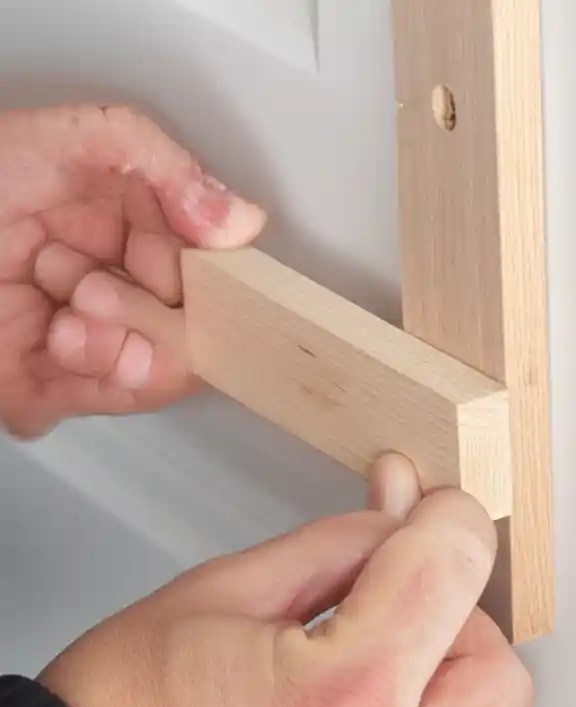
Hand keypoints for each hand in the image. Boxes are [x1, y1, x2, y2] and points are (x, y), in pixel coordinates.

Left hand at [0, 104, 266, 437]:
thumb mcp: (74, 139)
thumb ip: (167, 168)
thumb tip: (241, 222)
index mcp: (132, 222)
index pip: (212, 270)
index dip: (205, 278)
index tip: (180, 267)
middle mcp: (113, 279)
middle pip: (194, 329)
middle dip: (152, 314)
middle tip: (94, 286)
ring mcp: (79, 334)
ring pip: (157, 374)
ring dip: (121, 347)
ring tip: (69, 312)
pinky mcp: (38, 382)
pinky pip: (99, 402)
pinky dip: (90, 382)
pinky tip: (56, 343)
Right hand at [38, 454, 533, 706]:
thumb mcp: (229, 593)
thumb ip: (340, 545)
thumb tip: (403, 506)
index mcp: (348, 694)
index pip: (452, 568)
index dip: (443, 520)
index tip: (430, 511)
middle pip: (494, 664)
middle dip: (447, 616)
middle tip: (383, 602)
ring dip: (445, 672)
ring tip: (366, 660)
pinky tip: (368, 698)